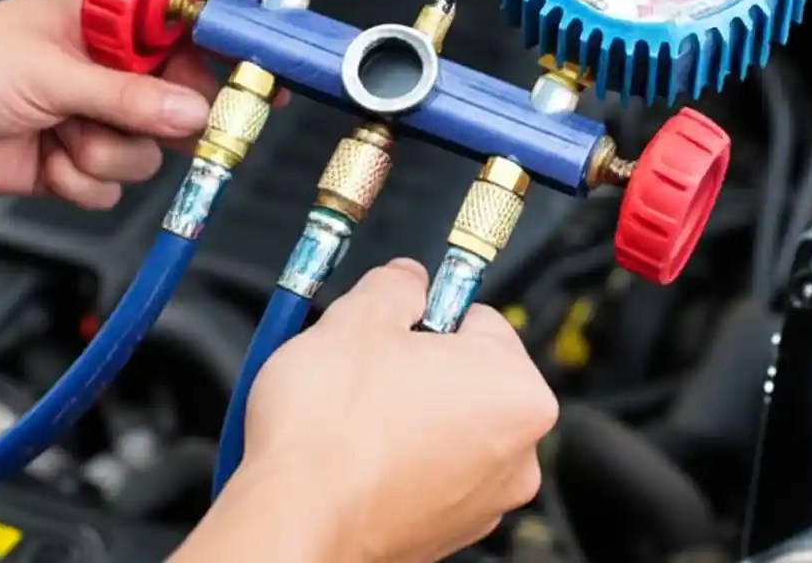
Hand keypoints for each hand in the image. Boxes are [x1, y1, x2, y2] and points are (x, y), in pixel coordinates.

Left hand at [0, 0, 282, 208]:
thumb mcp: (51, 73)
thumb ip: (128, 97)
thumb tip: (191, 111)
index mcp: (104, 33)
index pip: (184, 47)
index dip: (225, 66)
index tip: (264, 84)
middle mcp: (103, 78)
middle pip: (176, 113)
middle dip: (155, 127)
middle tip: (151, 128)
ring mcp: (88, 123)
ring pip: (143, 158)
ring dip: (102, 157)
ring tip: (59, 137)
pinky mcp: (71, 164)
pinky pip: (109, 188)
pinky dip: (80, 183)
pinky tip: (46, 162)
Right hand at [174, 260, 558, 561]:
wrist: (293, 518)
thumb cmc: (330, 433)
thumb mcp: (357, 319)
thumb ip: (394, 285)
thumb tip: (405, 279)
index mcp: (517, 391)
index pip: (480, 318)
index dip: (427, 313)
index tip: (396, 321)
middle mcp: (518, 453)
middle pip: (466, 377)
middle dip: (419, 366)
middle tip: (367, 366)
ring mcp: (484, 500)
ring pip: (446, 427)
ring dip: (407, 414)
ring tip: (353, 414)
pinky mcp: (446, 532)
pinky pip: (427, 473)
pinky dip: (397, 460)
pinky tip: (354, 454)